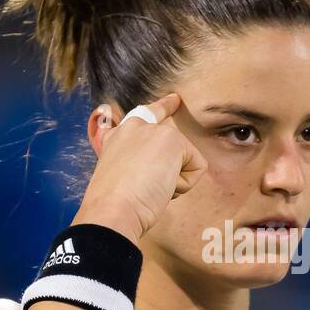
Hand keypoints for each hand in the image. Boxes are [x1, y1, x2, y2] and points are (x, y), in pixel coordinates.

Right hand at [72, 92, 207, 240]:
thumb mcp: (121, 178)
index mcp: (118, 137)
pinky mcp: (172, 139)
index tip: (174, 98)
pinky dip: (184, 185)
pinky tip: (161, 188)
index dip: (163, 107)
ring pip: (184, 160)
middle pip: (172, 133)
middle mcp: (135, 127)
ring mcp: (153, 130)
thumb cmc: (114, 206)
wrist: (112, 210)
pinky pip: (197, 168)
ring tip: (150, 189)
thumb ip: (139, 165)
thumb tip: (167, 171)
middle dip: (176, 156)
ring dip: (175, 182)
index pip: (144, 116)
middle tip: (165, 155)